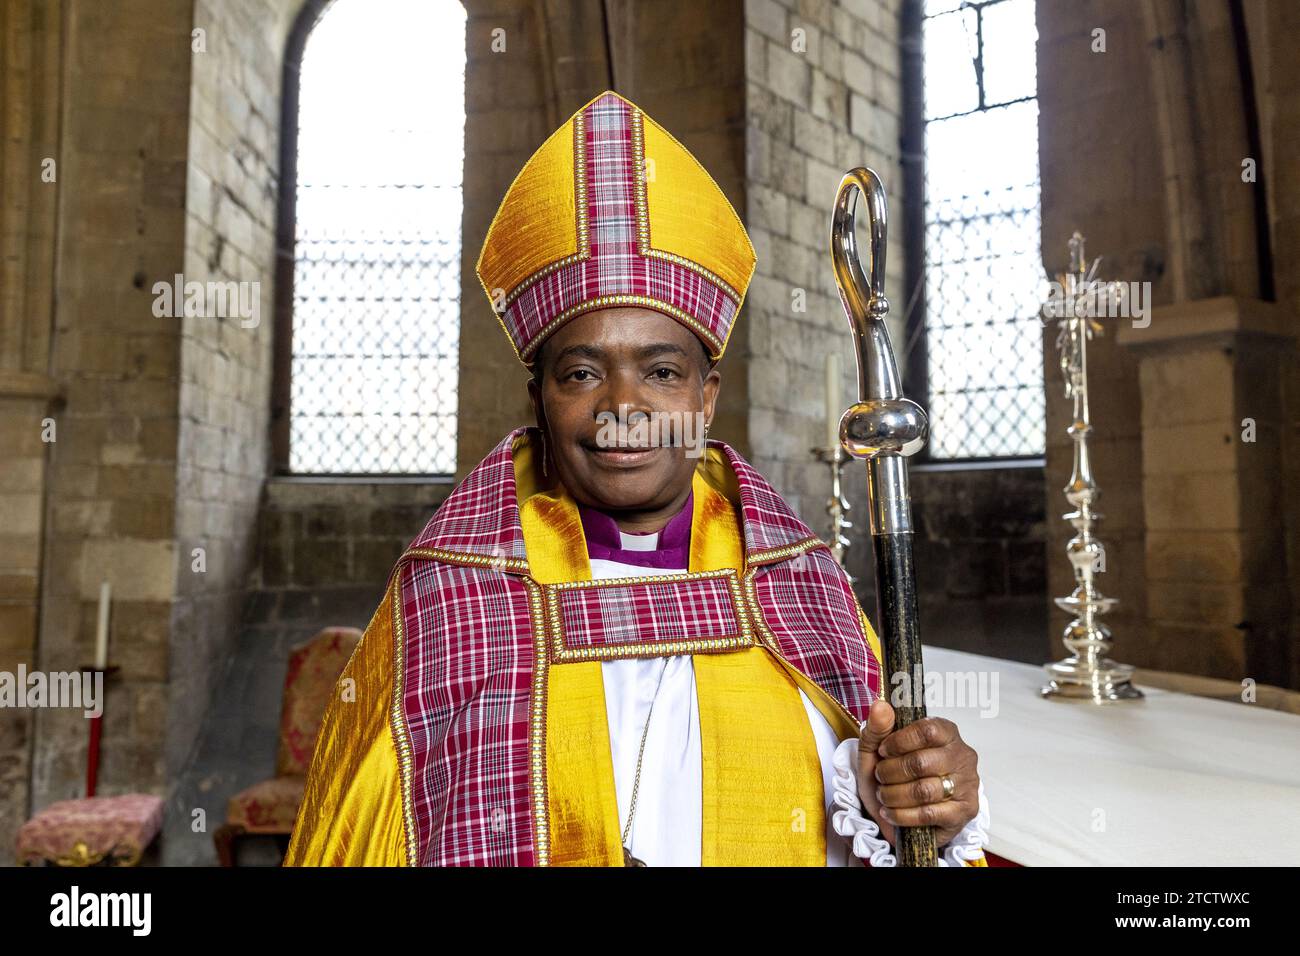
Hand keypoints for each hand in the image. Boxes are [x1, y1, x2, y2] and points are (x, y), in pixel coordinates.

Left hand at [855, 699, 979, 848]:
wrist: (904, 815)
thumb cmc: (894, 774)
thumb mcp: (878, 748)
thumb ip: (878, 726)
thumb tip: (880, 706)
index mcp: (946, 732)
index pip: (927, 730)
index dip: (899, 742)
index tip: (883, 751)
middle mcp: (962, 756)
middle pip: (921, 762)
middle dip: (891, 772)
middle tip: (880, 776)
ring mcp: (967, 784)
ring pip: (924, 790)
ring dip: (894, 795)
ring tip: (884, 795)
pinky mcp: (965, 812)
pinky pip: (929, 814)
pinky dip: (902, 815)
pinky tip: (891, 812)